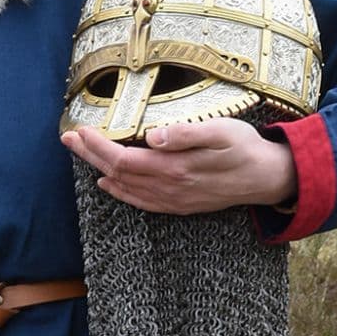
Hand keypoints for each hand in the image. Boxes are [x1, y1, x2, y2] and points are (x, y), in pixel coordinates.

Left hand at [60, 119, 296, 214]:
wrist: (268, 179)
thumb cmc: (246, 148)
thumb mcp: (221, 131)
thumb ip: (186, 134)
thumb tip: (153, 136)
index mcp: (173, 168)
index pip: (122, 158)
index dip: (98, 146)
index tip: (80, 130)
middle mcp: (168, 188)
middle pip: (117, 173)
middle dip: (89, 155)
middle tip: (68, 138)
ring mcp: (173, 200)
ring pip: (125, 188)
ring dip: (100, 170)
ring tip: (81, 153)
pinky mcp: (179, 205)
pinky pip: (140, 202)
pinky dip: (119, 192)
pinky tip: (108, 184)